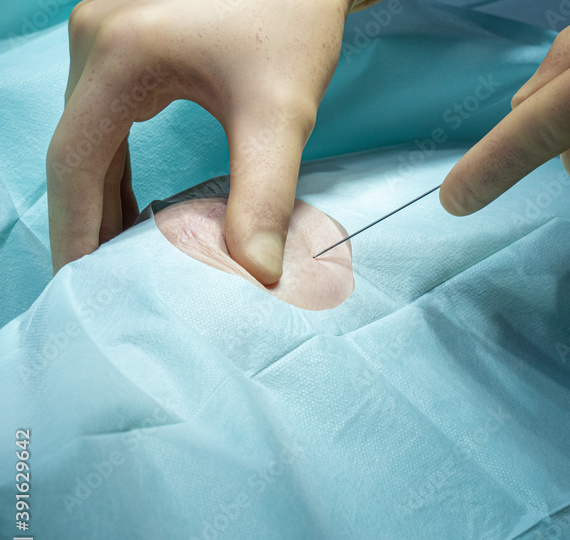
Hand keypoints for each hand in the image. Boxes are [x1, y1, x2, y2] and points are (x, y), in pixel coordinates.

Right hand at [47, 0, 360, 282]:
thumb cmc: (294, 17)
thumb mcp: (280, 111)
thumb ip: (265, 195)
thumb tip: (258, 272)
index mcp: (118, 54)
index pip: (75, 162)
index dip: (77, 230)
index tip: (82, 283)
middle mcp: (95, 35)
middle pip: (75, 146)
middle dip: (88, 218)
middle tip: (104, 281)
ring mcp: (106, 29)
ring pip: (90, 130)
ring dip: (102, 191)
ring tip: (122, 253)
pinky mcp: (129, 30)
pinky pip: (108, 109)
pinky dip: (119, 159)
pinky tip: (138, 199)